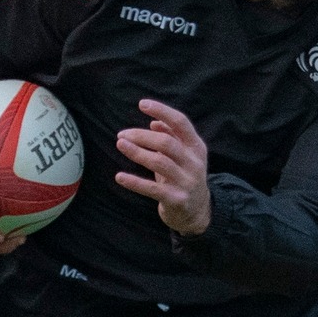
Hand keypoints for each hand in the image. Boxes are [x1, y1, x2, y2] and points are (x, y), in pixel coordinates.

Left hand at [115, 99, 211, 234]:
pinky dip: (134, 182)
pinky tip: (119, 176)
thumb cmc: (184, 177)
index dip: (162, 111)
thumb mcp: (184, 156)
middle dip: (142, 136)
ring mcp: (187, 182)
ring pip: (159, 162)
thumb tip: (155, 121)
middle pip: (166, 143)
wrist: (198, 212)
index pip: (181, 123)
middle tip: (122, 134)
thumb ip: (173, 137)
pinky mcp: (177, 200)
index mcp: (196, 147)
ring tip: (120, 144)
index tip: (142, 104)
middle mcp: (194, 163)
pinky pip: (152, 189)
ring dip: (137, 152)